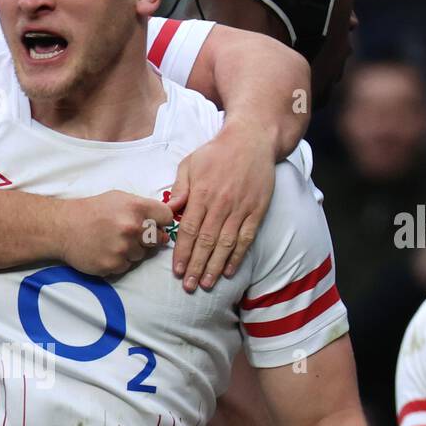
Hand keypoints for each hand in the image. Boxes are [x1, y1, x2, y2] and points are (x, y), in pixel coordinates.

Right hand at [59, 191, 171, 277]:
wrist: (63, 228)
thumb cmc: (92, 211)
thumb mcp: (119, 198)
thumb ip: (143, 207)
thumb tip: (165, 220)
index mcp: (136, 207)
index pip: (167, 217)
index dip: (162, 222)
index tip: (155, 224)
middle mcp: (132, 228)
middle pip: (157, 239)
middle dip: (147, 238)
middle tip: (129, 234)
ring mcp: (123, 248)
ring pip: (142, 255)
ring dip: (132, 251)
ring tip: (113, 242)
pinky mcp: (113, 265)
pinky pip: (126, 266)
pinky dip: (118, 261)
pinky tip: (106, 251)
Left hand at [167, 120, 275, 291]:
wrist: (252, 140)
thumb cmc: (217, 152)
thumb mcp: (191, 163)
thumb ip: (180, 188)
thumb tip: (169, 210)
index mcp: (202, 194)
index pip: (189, 230)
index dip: (183, 252)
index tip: (176, 270)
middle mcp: (221, 204)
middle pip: (206, 242)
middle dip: (196, 266)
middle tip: (188, 286)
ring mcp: (240, 209)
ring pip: (226, 244)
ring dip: (215, 267)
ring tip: (206, 284)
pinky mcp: (256, 211)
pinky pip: (246, 238)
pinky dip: (237, 256)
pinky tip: (229, 271)